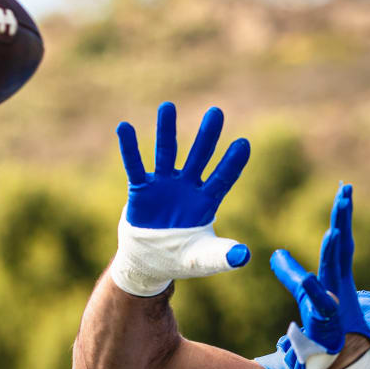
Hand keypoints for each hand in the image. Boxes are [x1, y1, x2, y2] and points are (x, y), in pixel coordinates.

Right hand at [109, 102, 251, 296]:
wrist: (151, 262)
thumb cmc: (183, 258)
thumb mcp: (204, 259)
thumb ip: (223, 256)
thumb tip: (244, 256)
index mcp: (206, 202)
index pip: (222, 179)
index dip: (232, 163)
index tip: (243, 143)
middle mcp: (187, 187)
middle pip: (199, 157)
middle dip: (207, 136)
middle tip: (216, 111)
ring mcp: (164, 186)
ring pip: (166, 153)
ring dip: (167, 131)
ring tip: (167, 106)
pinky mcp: (141, 190)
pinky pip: (134, 166)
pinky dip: (130, 148)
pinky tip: (124, 127)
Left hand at [271, 183, 369, 368]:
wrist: (335, 353)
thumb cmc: (322, 323)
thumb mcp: (302, 292)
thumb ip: (290, 273)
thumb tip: (275, 254)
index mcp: (335, 273)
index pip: (340, 237)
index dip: (342, 215)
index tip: (344, 190)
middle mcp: (338, 282)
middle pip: (342, 243)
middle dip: (344, 217)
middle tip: (346, 190)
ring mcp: (334, 297)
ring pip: (334, 267)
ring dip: (333, 247)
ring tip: (332, 228)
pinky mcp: (326, 316)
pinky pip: (319, 300)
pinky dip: (314, 286)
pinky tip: (309, 279)